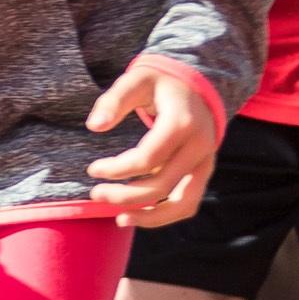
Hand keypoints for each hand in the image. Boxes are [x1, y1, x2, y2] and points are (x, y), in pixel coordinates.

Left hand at [87, 58, 222, 226]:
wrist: (195, 86)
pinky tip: (137, 217)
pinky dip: (165, 215)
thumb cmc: (159, 83)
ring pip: (182, 203)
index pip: (148, 158)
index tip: (93, 169)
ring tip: (119, 219)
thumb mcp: (136, 80)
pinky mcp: (203, 172)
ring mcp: (205, 162)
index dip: (117, 169)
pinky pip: (188, 203)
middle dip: (125, 195)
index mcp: (183, 123)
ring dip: (149, 216)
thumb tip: (94, 126)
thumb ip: (114, 100)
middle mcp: (200, 147)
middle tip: (95, 194)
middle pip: (162, 185)